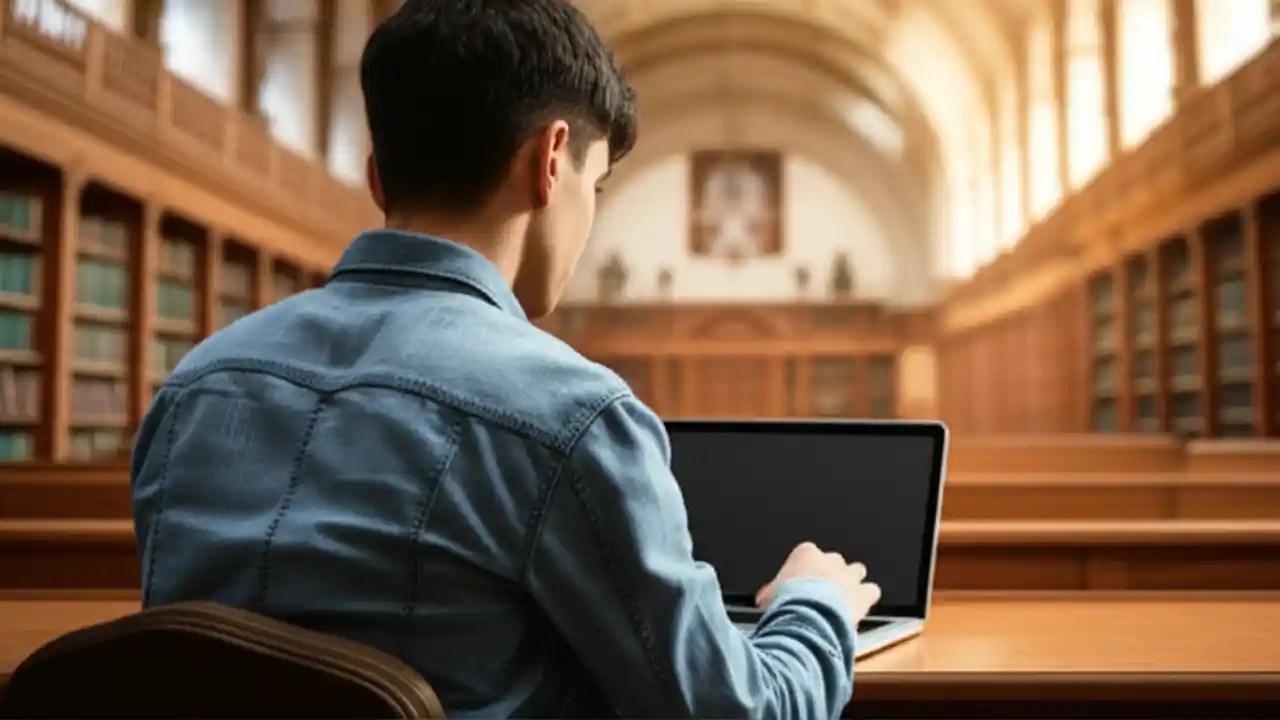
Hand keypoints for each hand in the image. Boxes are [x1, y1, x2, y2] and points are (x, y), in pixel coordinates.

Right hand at [754, 542, 881, 623]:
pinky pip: (871, 590)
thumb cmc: (788, 602)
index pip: (807, 554)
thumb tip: (763, 599)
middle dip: (831, 574)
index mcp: (806, 554)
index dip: (805, 569)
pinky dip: (867, 597)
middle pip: (834, 560)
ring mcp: (849, 576)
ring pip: (856, 570)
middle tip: (822, 591)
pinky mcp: (863, 593)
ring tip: (844, 597)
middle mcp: (830, 560)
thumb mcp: (769, 596)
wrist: (809, 616)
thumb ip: (771, 593)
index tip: (800, 582)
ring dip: (851, 582)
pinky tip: (861, 606)